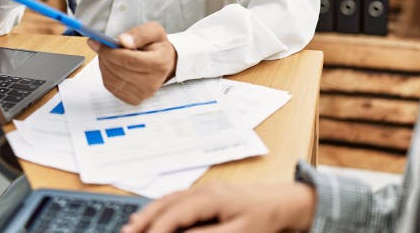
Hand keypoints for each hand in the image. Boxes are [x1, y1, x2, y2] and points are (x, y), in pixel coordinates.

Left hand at [87, 22, 176, 104]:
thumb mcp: (153, 31)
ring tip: (107, 54)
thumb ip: (139, 33)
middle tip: (100, 45)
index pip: (129, 60)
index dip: (110, 51)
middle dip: (105, 56)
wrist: (164, 63)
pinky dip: (106, 74)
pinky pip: (111, 87)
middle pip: (118, 70)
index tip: (98, 42)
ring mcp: (143, 94)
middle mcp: (152, 83)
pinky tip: (111, 65)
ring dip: (104, 65)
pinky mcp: (134, 100)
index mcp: (159, 63)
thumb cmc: (157, 46)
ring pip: (112, 79)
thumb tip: (122, 41)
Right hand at [121, 182, 315, 232]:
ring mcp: (205, 190)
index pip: (174, 214)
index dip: (155, 229)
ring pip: (169, 200)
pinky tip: (155, 218)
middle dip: (144, 220)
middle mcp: (204, 190)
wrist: (287, 203)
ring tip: (132, 227)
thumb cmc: (267, 219)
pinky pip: (178, 199)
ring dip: (150, 214)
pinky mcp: (208, 195)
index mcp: (210, 198)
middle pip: (165, 204)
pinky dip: (162, 209)